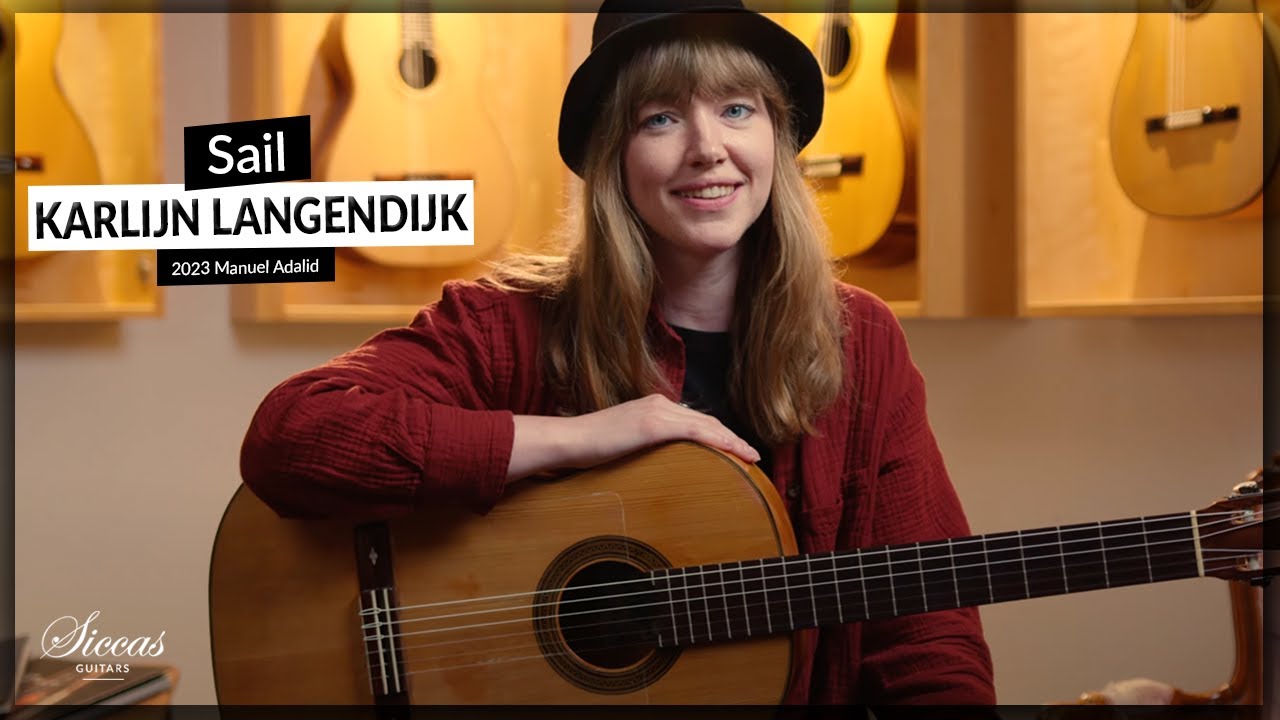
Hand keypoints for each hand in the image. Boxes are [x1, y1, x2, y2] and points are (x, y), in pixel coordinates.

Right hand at [508, 394, 761, 480]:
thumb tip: (655, 466)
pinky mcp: (653, 424)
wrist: (567, 441)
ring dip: (732, 440)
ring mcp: (656, 411)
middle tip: (752, 455)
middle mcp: (658, 404)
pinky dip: (720, 440)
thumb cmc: (587, 450)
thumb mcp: (621, 447)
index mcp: (651, 408)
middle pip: (705, 421)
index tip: (736, 451)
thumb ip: (642, 449)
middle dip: (731, 438)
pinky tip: (735, 451)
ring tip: (751, 456)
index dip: (718, 436)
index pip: (694, 421)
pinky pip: (696, 431)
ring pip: (706, 425)